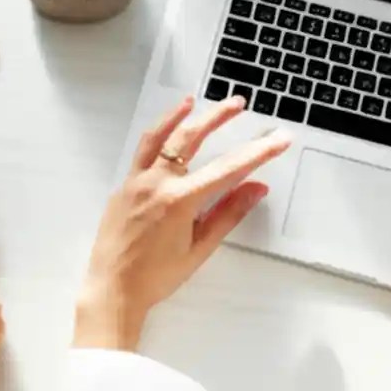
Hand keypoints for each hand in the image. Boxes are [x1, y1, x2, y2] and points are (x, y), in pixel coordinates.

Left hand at [74, 95, 291, 350]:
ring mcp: (135, 182)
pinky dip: (157, 135)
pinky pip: (142, 152)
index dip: (257, 151)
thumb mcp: (200, 248)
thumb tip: (256, 188)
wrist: (112, 289)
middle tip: (238, 104)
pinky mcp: (124, 186)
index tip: (278, 139)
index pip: (228, 168)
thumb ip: (228, 213)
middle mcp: (156, 184)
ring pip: (159, 137)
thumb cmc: (156, 277)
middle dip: (217, 117)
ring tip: (194, 101)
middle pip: (190, 138)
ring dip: (178, 116)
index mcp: (179, 201)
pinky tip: (166, 130)